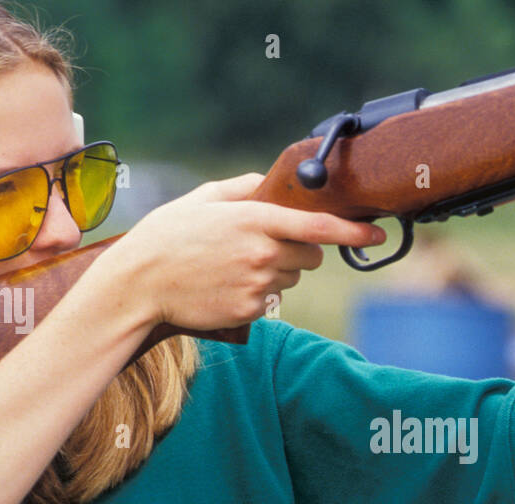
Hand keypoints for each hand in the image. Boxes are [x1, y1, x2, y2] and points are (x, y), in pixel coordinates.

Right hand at [107, 172, 384, 332]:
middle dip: (299, 250)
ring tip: (234, 265)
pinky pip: (272, 300)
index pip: (318, 228)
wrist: (139, 285)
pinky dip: (258, 293)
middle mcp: (263, 254)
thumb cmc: (167, 237)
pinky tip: (227, 284)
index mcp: (255, 220)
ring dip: (276, 271)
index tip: (376, 235)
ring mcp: (258, 285)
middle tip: (263, 246)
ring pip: (291, 278)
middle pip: (311, 256)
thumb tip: (273, 182)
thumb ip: (244, 187)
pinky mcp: (251, 311)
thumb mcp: (203, 198)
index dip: (352, 233)